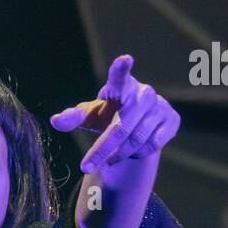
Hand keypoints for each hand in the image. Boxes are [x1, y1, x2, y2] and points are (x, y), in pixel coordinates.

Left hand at [49, 55, 179, 174]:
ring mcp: (160, 106)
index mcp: (121, 87)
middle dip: (102, 150)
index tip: (124, 59)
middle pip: (122, 127)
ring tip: (109, 159)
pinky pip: (152, 145)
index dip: (121, 69)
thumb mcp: (90, 116)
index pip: (120, 77)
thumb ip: (72, 117)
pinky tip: (130, 153)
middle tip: (86, 167)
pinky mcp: (172, 120)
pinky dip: (137, 154)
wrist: (138, 123)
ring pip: (137, 140)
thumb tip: (55, 121)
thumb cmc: (109, 115)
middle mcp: (144, 93)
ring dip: (119, 155)